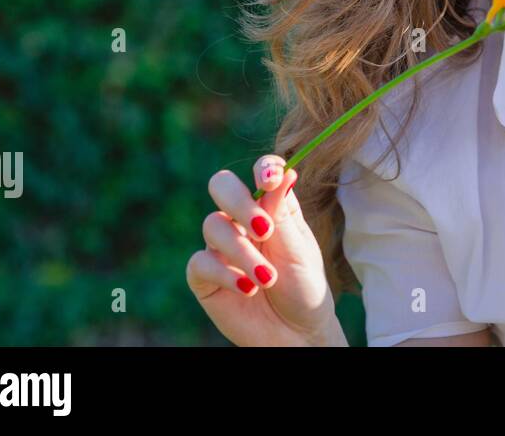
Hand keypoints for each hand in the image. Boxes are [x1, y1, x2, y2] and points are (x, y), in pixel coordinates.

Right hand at [186, 156, 345, 345]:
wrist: (296, 334)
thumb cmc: (304, 287)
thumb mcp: (299, 250)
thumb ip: (284, 213)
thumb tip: (287, 170)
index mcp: (271, 207)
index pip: (261, 173)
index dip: (263, 169)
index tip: (271, 180)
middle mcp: (241, 220)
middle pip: (222, 186)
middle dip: (240, 202)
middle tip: (265, 229)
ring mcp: (221, 247)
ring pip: (212, 225)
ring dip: (242, 251)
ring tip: (268, 278)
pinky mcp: (204, 276)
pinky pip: (200, 262)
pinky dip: (226, 274)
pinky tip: (249, 289)